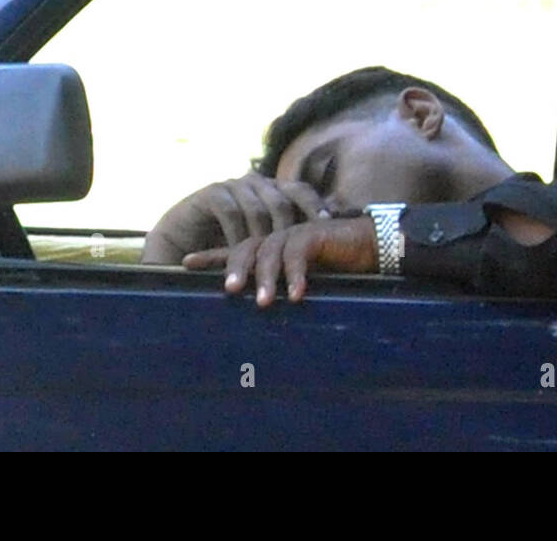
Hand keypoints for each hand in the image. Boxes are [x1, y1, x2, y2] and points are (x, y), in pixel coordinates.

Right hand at [142, 173, 326, 263]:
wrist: (183, 240)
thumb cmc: (228, 246)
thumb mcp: (262, 244)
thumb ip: (288, 242)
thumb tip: (329, 254)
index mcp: (273, 190)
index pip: (300, 190)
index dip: (314, 204)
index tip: (328, 223)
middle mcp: (256, 183)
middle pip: (281, 199)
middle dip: (289, 229)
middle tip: (295, 254)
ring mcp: (234, 185)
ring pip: (257, 208)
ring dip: (263, 239)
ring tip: (269, 262)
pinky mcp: (212, 194)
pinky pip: (231, 212)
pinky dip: (238, 234)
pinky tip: (241, 253)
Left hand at [182, 216, 377, 305]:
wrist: (370, 247)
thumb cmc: (336, 270)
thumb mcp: (303, 285)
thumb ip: (282, 294)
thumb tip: (261, 323)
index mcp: (270, 249)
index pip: (235, 251)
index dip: (210, 256)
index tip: (186, 263)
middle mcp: (278, 239)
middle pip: (246, 249)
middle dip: (236, 269)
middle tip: (230, 290)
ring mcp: (294, 234)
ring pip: (270, 251)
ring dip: (266, 278)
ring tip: (263, 302)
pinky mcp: (314, 233)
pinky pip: (298, 252)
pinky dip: (296, 273)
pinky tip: (296, 294)